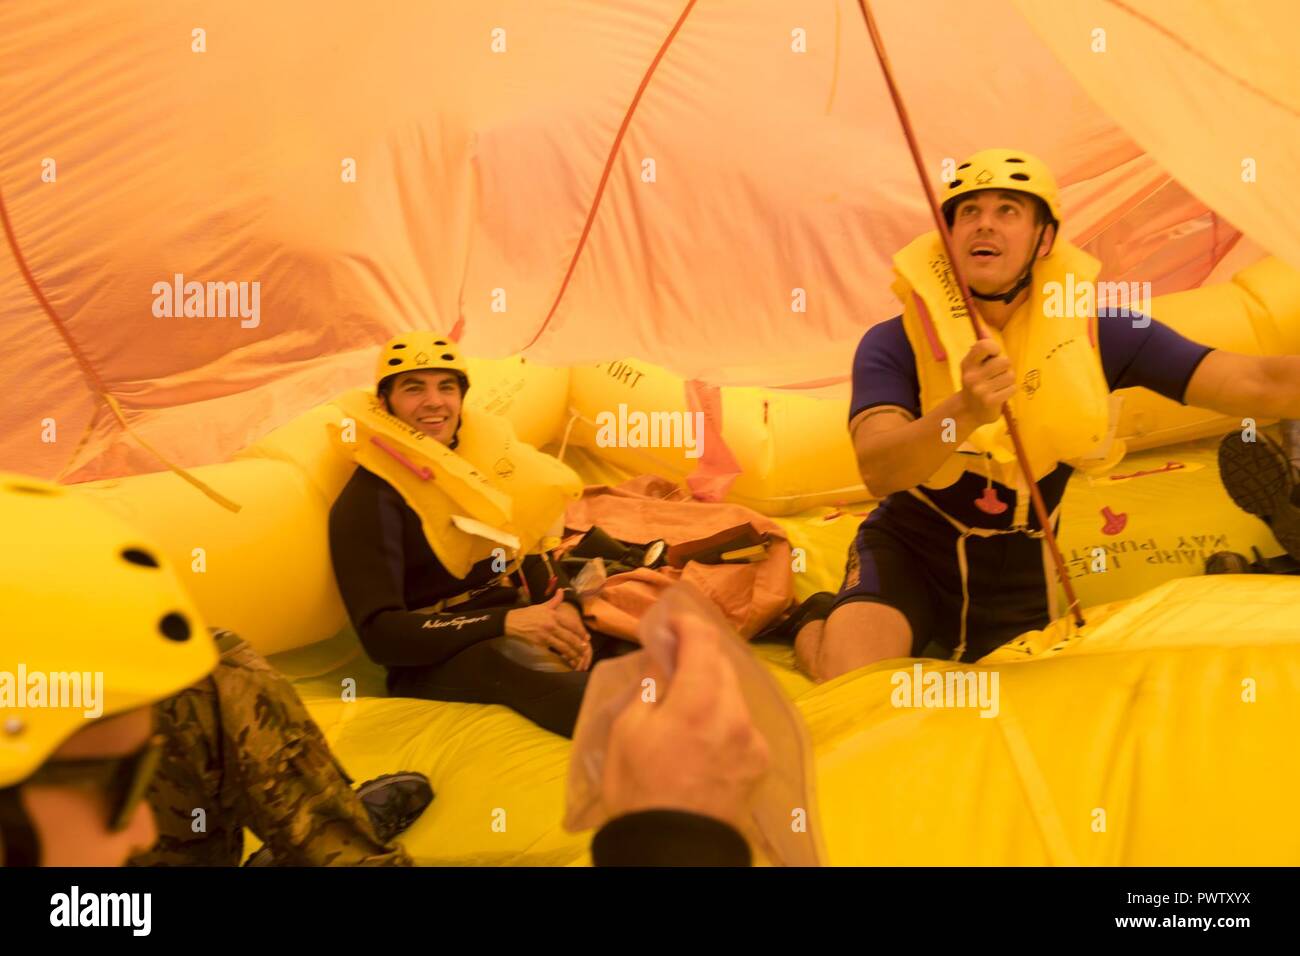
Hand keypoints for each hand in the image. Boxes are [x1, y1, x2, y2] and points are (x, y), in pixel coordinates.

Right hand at [504, 591, 590, 669]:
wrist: (512, 622)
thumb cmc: (528, 614)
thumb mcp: (542, 606)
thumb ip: (555, 600)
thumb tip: (562, 590)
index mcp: (554, 615)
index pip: (572, 624)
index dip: (581, 632)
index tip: (586, 637)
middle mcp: (551, 625)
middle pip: (570, 637)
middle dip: (579, 645)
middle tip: (586, 651)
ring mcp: (546, 636)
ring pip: (563, 647)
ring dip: (573, 654)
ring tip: (579, 659)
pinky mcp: (540, 644)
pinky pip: (553, 651)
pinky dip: (561, 657)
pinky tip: (566, 661)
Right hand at [601, 611, 768, 828]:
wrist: (673, 848)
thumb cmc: (640, 790)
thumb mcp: (627, 731)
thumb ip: (649, 690)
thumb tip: (662, 669)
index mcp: (700, 701)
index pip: (704, 641)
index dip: (688, 624)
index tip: (672, 622)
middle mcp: (736, 713)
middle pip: (723, 665)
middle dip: (700, 656)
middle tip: (675, 658)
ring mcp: (753, 739)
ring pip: (735, 694)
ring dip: (713, 687)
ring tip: (688, 698)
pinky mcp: (760, 762)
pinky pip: (743, 723)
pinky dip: (725, 716)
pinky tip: (705, 730)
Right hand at [959, 334, 1016, 424]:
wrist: (968, 411)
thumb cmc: (976, 382)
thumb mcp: (974, 364)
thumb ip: (981, 346)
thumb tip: (984, 326)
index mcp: (968, 364)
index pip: (985, 346)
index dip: (995, 349)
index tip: (993, 356)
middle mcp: (971, 376)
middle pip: (1004, 361)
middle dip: (1005, 368)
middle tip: (997, 375)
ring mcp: (980, 390)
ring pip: (1010, 376)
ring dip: (1008, 380)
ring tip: (998, 385)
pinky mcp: (990, 402)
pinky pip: (1012, 389)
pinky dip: (1009, 391)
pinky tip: (1000, 395)